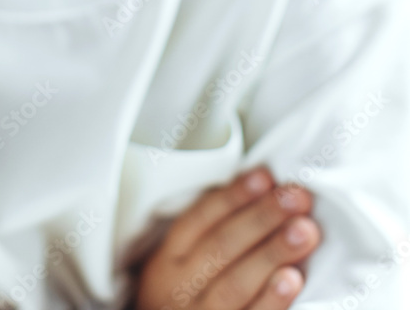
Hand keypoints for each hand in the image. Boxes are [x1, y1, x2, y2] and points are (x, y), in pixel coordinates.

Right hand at [132, 166, 321, 308]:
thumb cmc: (184, 299)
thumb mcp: (180, 264)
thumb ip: (213, 233)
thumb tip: (264, 192)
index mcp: (168, 259)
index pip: (200, 219)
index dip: (234, 196)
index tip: (266, 176)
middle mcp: (181, 287)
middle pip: (221, 247)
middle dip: (262, 218)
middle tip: (296, 198)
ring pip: (234, 283)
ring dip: (272, 253)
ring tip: (305, 230)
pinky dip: (271, 300)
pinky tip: (293, 279)